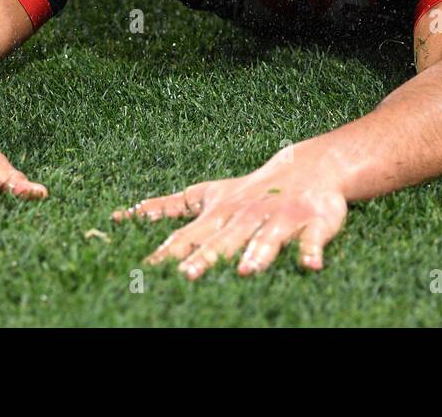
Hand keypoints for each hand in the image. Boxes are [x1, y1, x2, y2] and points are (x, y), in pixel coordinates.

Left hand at [113, 151, 347, 278]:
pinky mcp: (314, 221)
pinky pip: (314, 239)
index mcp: (221, 212)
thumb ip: (170, 207)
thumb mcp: (209, 194)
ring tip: (247, 271)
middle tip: (188, 275)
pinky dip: (312, 252)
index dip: (168, 252)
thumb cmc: (251, 189)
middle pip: (225, 239)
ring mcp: (281, 218)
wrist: (309, 166)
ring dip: (258, 253)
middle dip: (207, 257)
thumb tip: (127, 215)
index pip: (188, 236)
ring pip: (267, 238)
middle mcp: (248, 215)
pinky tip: (311, 266)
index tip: (147, 269)